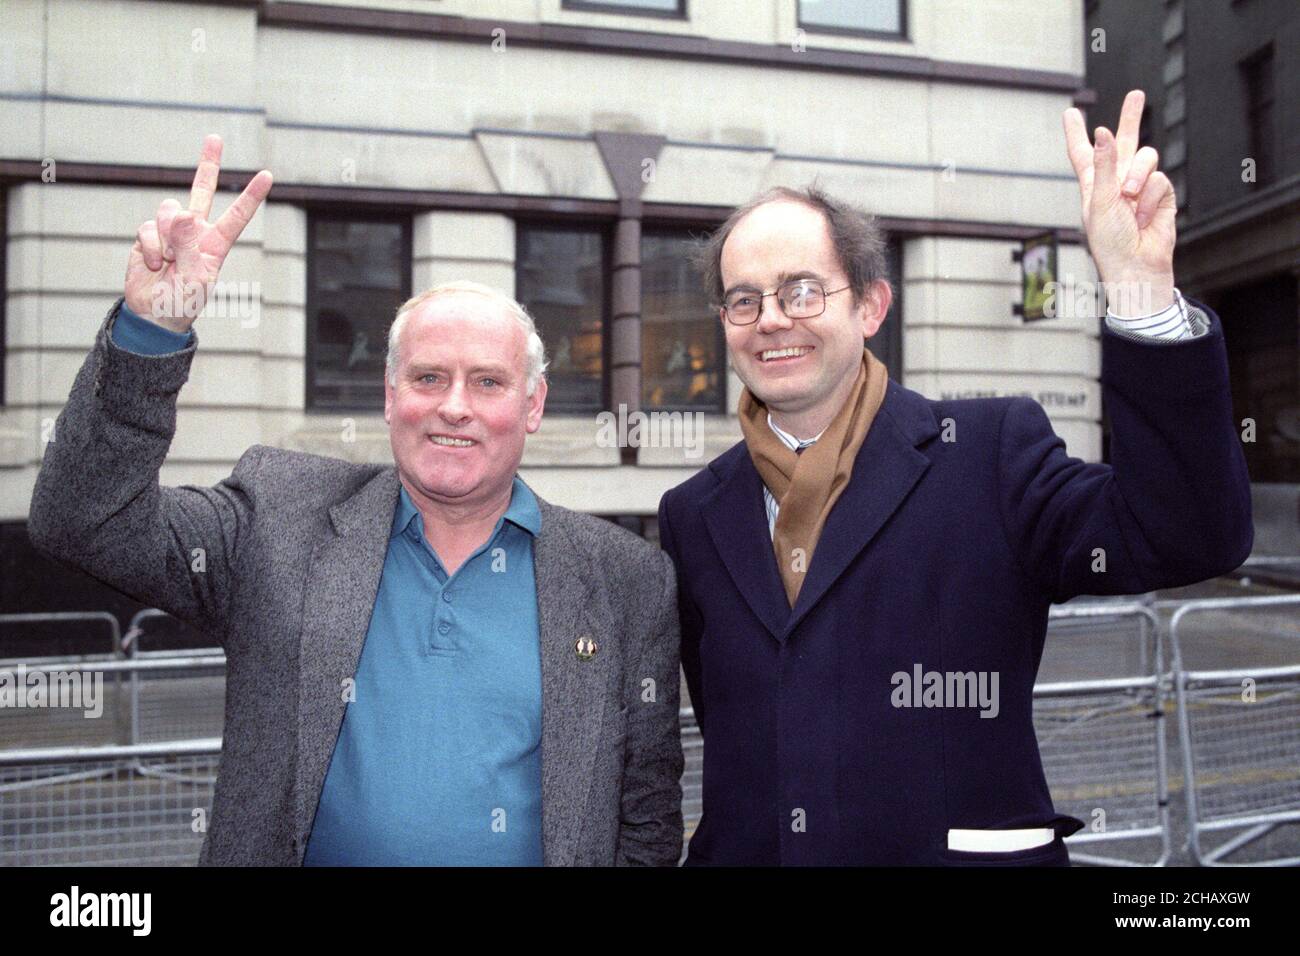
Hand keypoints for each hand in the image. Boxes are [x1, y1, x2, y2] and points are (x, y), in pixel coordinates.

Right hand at [124, 135, 272, 332]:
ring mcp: (171, 232)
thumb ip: (188, 247)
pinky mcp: (148, 235)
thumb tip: (183, 213)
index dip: (252, 196)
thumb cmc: (183, 302)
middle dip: (207, 163)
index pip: (237, 216)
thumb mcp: (194, 280)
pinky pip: (147, 229)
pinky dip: (150, 248)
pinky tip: (154, 265)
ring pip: (169, 211)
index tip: (268, 175)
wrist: (153, 315)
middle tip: (215, 138)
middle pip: (201, 191)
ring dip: (167, 237)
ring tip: (168, 261)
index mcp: (216, 244)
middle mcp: (195, 232)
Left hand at [1063, 90, 1174, 315]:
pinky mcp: (1161, 195)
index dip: (1076, 133)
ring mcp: (1140, 187)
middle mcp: (1116, 182)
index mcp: (1092, 184)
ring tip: (1131, 198)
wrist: (1136, 266)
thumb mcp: (1100, 201)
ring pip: (1146, 158)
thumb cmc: (1110, 241)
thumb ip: (1104, 165)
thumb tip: (1103, 130)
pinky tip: (1145, 217)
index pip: (1083, 153)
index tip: (1071, 112)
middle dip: (1131, 118)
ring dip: (1138, 176)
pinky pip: (1160, 179)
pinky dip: (1152, 197)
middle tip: (1137, 94)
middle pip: (1123, 142)